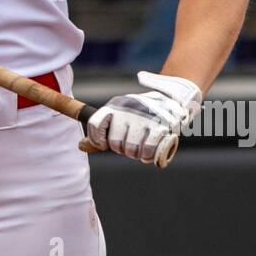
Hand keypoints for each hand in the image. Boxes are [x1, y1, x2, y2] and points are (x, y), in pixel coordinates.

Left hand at [86, 71, 202, 166]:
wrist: (173, 100)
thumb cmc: (140, 114)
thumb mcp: (118, 118)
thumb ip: (99, 133)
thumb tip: (82, 146)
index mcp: (114, 106)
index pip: (94, 124)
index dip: (98, 139)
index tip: (105, 143)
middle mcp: (127, 109)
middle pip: (115, 144)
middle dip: (124, 149)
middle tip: (133, 142)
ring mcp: (144, 117)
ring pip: (132, 150)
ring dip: (138, 154)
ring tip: (143, 145)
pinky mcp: (161, 126)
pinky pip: (148, 151)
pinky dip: (148, 156)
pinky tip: (150, 151)